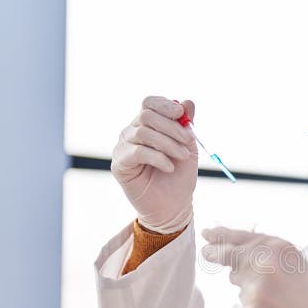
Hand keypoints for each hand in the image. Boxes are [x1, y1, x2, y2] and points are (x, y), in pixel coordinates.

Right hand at [112, 96, 198, 233]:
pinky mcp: (119, 164)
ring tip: (182, 157)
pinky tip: (169, 167)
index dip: (165, 105)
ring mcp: (123, 147)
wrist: (173, 206)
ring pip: (143, 132)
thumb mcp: (188, 147)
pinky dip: (158, 158)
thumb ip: (186, 125)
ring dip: (168, 144)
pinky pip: (138, 152)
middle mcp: (132, 132)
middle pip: (147, 115)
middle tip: (188, 143)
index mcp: (148, 125)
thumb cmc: (179, 176)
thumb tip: (187, 102)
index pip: (149, 104)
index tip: (182, 114)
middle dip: (172, 128)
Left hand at [200, 226, 307, 307]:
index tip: (207, 234)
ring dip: (246, 283)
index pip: (240, 236)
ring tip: (275, 293)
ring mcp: (255, 285)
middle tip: (206, 251)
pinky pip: (244, 301)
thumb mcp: (294, 262)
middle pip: (226, 255)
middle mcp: (263, 261)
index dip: (220, 235)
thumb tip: (235, 252)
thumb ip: (267, 253)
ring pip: (236, 280)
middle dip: (214, 253)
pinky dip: (255, 304)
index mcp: (277, 246)